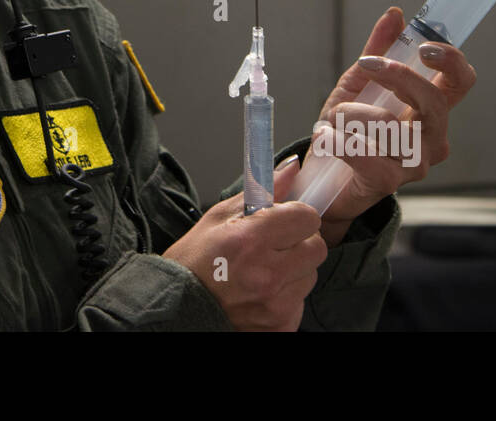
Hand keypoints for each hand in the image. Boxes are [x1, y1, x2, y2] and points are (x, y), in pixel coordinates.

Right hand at [163, 157, 325, 330]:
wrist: (178, 308)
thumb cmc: (194, 262)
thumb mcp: (219, 217)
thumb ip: (261, 191)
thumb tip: (291, 167)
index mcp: (251, 239)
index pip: (307, 218)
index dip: (295, 216)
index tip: (281, 221)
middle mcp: (267, 274)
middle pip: (317, 248)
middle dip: (300, 242)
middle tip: (274, 246)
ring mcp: (276, 305)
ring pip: (310, 276)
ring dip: (294, 271)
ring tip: (262, 272)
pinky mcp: (280, 327)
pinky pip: (300, 303)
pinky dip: (286, 297)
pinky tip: (261, 294)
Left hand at [306, 6, 475, 243]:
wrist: (319, 176)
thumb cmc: (345, 130)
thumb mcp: (358, 84)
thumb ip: (378, 50)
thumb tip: (396, 14)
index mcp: (430, 110)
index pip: (461, 81)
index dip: (450, 59)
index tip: (422, 46)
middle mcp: (433, 138)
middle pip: (435, 99)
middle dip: (397, 75)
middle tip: (366, 67)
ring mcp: (415, 163)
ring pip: (389, 122)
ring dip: (350, 112)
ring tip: (332, 119)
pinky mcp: (388, 182)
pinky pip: (363, 150)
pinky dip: (336, 137)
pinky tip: (326, 137)